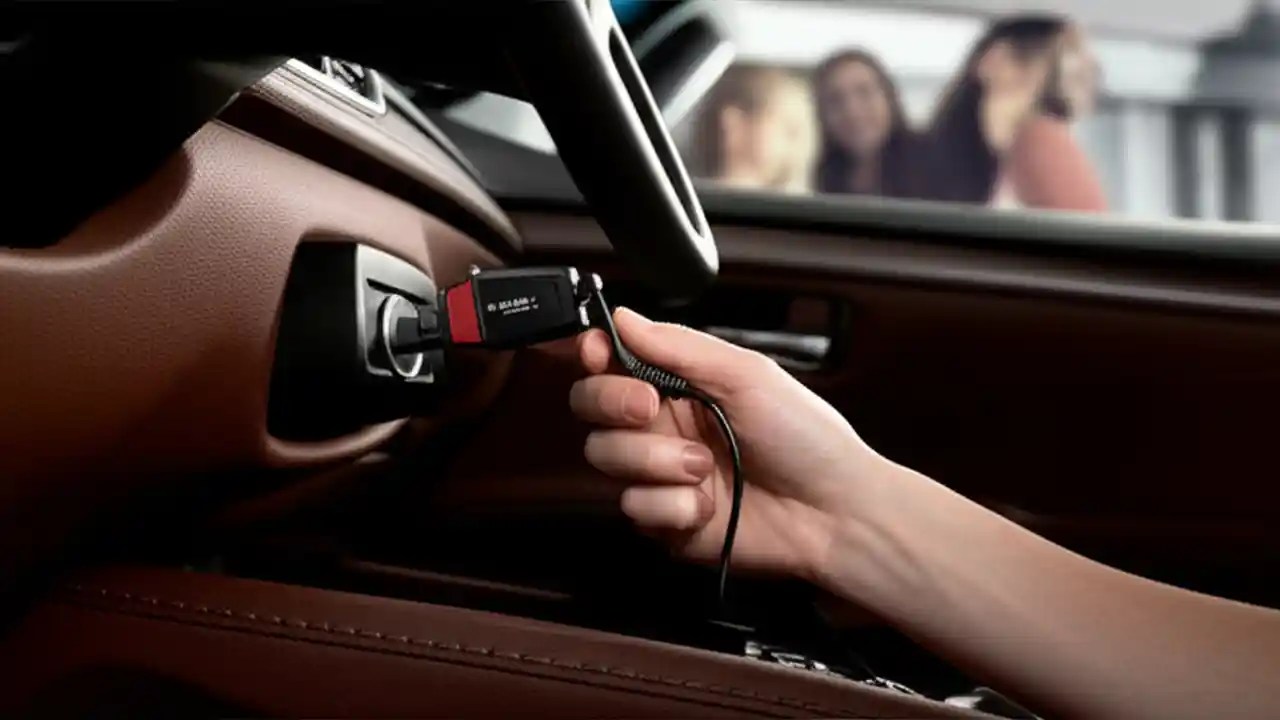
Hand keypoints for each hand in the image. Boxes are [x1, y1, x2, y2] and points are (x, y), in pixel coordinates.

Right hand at [571, 308, 889, 582]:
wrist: (836, 513)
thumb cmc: (808, 438)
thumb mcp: (747, 375)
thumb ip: (678, 346)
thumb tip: (625, 316)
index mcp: (681, 383)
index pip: (612, 360)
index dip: (593, 352)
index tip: (598, 352)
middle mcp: (663, 425)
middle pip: (589, 405)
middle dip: (612, 402)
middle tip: (650, 408)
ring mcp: (660, 474)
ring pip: (604, 457)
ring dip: (655, 461)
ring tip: (704, 465)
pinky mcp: (665, 521)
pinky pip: (634, 508)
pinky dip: (673, 506)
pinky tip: (710, 505)